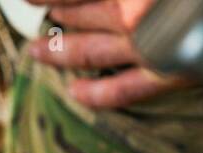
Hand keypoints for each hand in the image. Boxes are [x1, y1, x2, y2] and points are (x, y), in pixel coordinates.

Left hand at [26, 0, 189, 108]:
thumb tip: (114, 4)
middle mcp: (131, 18)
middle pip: (83, 17)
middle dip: (59, 16)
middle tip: (42, 17)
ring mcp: (145, 48)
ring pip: (90, 52)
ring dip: (61, 52)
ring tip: (37, 51)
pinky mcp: (165, 74)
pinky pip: (121, 90)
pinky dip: (95, 94)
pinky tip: (74, 93)